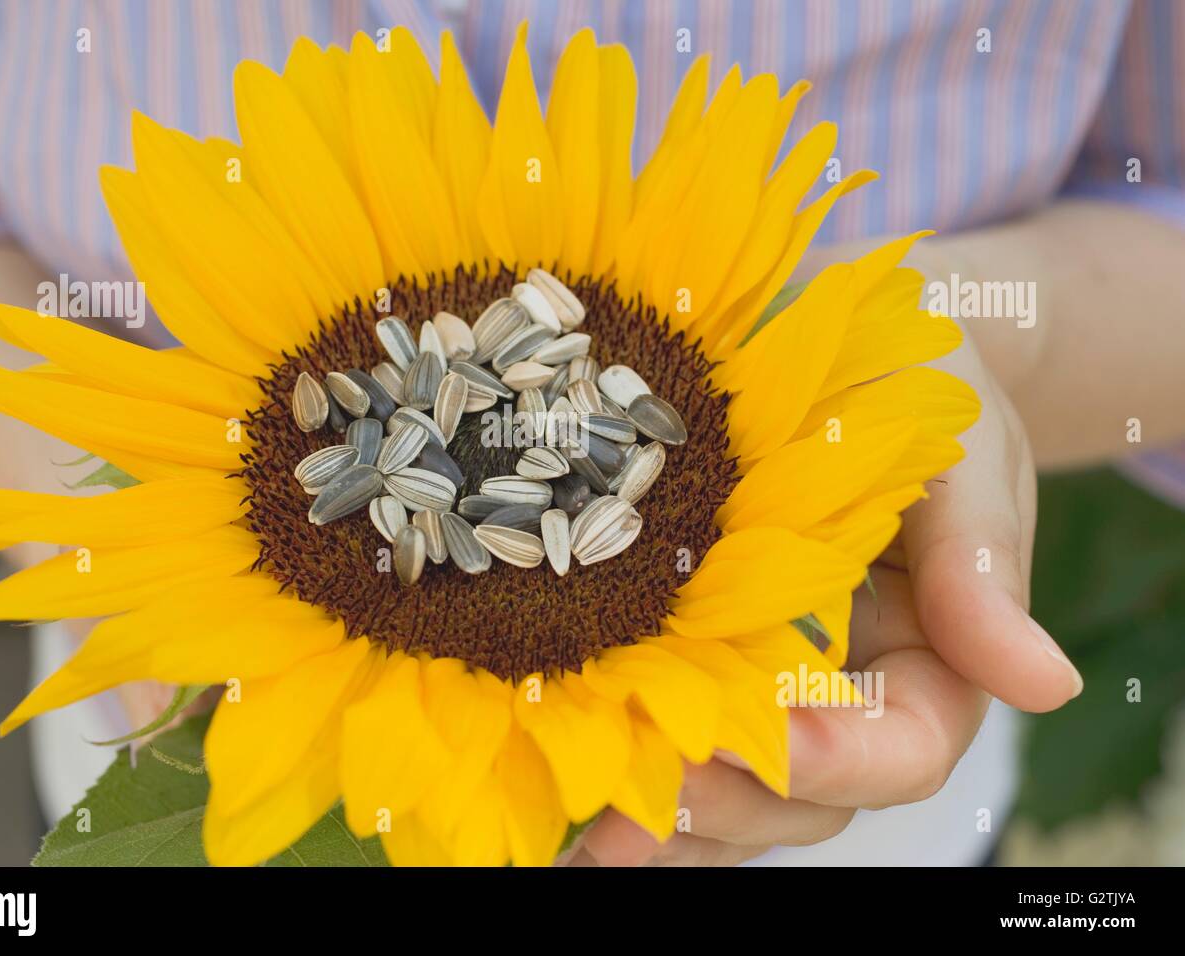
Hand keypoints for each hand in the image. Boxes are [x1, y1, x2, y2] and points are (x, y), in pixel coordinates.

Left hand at [564, 266, 1082, 865]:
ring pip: (732, 791)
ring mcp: (766, 683)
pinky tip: (561, 803)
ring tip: (591, 840)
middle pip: (804, 795)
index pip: (903, 745)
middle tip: (640, 811)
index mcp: (929, 657)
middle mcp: (846, 691)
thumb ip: (983, 563)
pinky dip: (624, 770)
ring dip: (664, 822)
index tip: (766, 740)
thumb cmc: (912, 387)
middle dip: (727, 808)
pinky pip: (670, 734)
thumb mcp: (958, 453)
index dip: (839, 757)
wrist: (835, 347)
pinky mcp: (694, 655)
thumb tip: (1046, 684)